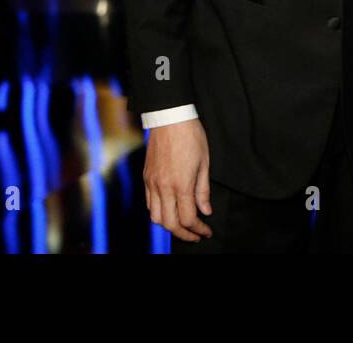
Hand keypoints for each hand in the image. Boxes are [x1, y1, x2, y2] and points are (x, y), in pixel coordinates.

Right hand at [143, 119, 213, 241]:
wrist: (170, 117)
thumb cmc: (191, 136)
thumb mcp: (204, 163)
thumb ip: (203, 190)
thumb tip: (205, 211)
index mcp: (181, 184)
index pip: (188, 218)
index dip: (198, 229)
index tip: (206, 231)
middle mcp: (163, 187)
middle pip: (169, 224)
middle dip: (184, 234)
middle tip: (196, 235)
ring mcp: (152, 183)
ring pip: (156, 217)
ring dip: (169, 225)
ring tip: (183, 225)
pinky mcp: (146, 178)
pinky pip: (149, 204)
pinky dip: (159, 212)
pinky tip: (170, 209)